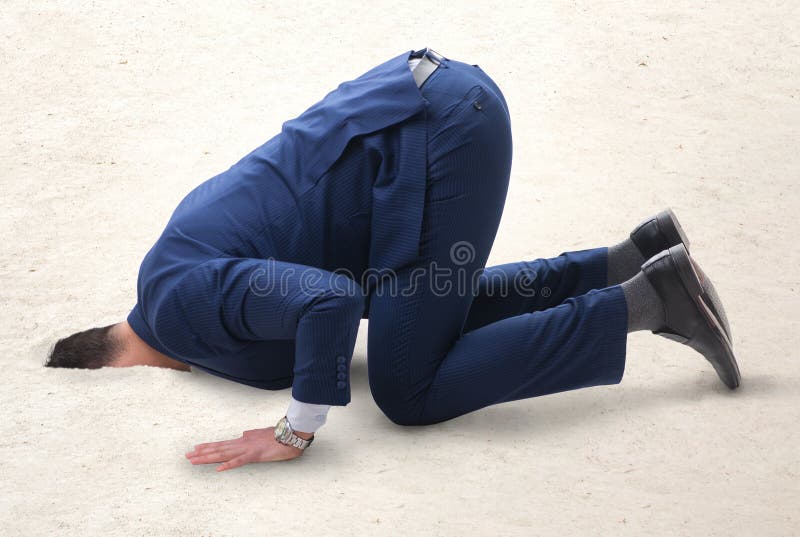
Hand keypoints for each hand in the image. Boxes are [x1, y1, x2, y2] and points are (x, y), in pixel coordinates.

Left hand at [185, 427, 303, 470]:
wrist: (292, 434)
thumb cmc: (279, 435)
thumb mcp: (262, 434)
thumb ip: (251, 435)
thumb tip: (242, 433)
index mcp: (245, 439)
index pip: (223, 444)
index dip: (209, 446)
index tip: (196, 448)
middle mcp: (243, 443)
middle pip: (219, 449)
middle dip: (202, 453)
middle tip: (187, 456)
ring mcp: (248, 449)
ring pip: (224, 454)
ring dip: (208, 457)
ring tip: (195, 460)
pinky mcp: (256, 455)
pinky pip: (240, 461)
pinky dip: (228, 465)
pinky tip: (218, 468)